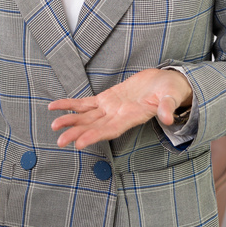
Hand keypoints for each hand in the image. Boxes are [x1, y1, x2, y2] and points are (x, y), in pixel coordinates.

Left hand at [49, 68, 193, 148]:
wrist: (165, 83)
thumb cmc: (170, 91)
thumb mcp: (171, 97)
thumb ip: (168, 107)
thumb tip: (168, 118)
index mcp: (132, 117)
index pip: (110, 130)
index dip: (94, 136)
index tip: (79, 143)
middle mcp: (118, 116)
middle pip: (94, 127)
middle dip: (77, 133)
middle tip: (60, 141)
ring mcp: (110, 108)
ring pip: (86, 117)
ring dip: (70, 121)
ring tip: (54, 126)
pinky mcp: (106, 98)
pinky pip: (85, 103)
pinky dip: (70, 105)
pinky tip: (54, 107)